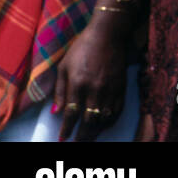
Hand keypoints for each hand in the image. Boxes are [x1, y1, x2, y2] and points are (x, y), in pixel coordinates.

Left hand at [52, 14, 129, 140]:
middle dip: (81, 135)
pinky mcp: (122, 87)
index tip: (62, 138)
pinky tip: (104, 125)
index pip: (72, 114)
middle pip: (88, 120)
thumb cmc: (82, 48)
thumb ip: (60, 91)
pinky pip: (117, 110)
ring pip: (103, 118)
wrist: (108, 35)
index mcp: (78, 84)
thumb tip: (56, 112)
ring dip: (95, 132)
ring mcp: (111, 89)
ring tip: (89, 138)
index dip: (67, 129)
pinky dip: (110, 121)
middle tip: (76, 143)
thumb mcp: (64, 66)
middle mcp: (95, 89)